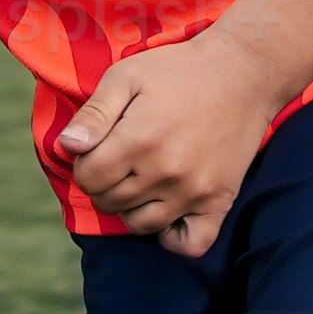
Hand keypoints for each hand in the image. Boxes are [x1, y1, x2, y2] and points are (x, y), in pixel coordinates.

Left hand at [55, 33, 292, 256]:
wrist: (244, 73)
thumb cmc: (178, 70)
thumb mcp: (127, 76)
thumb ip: (94, 113)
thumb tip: (69, 147)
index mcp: (138, 140)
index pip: (88, 178)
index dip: (85, 163)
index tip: (99, 148)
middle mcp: (165, 172)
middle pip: (110, 203)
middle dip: (104, 183)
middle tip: (120, 159)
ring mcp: (194, 191)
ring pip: (141, 225)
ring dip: (130, 207)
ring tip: (140, 180)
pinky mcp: (219, 200)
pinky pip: (191, 243)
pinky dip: (173, 238)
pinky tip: (167, 213)